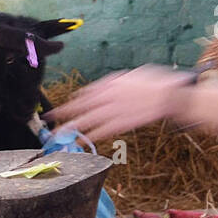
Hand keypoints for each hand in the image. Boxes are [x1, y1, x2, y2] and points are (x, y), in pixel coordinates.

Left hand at [44, 64, 195, 141]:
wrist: (169, 95)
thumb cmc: (156, 82)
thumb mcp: (133, 74)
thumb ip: (116, 81)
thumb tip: (105, 86)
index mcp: (111, 83)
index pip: (88, 92)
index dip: (76, 100)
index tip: (68, 104)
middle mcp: (108, 96)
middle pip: (81, 105)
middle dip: (64, 112)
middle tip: (48, 118)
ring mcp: (113, 111)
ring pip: (87, 120)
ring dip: (70, 127)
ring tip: (56, 134)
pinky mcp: (121, 124)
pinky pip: (101, 131)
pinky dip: (89, 137)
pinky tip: (78, 142)